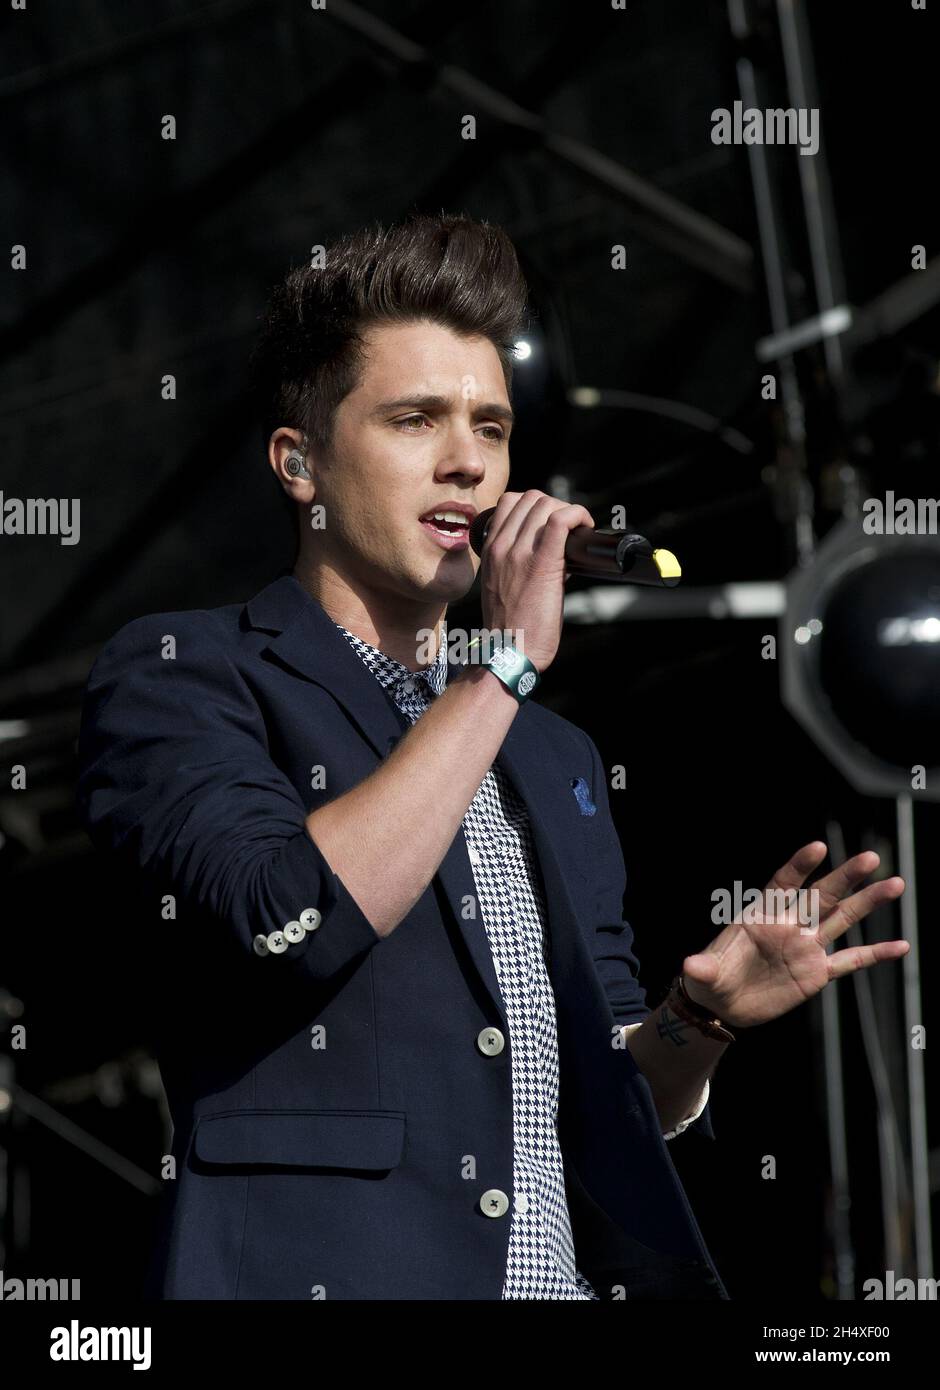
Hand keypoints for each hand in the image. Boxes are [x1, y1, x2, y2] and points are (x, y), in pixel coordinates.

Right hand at [479, 489, 593, 671]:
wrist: (508, 653)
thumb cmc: (510, 628)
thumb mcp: (499, 586)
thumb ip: (514, 564)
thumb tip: (550, 553)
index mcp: (490, 550)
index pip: (509, 502)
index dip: (535, 506)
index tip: (550, 524)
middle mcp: (501, 547)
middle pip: (530, 498)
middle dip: (554, 506)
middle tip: (568, 529)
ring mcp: (519, 553)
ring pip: (545, 503)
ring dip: (567, 510)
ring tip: (577, 531)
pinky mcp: (543, 564)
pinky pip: (560, 520)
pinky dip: (577, 515)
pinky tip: (585, 527)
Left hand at [680, 842, 907, 1028]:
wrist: (723, 1005)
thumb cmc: (710, 979)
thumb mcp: (703, 974)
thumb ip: (702, 968)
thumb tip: (690, 967)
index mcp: (760, 915)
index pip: (782, 884)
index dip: (799, 867)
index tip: (817, 847)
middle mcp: (788, 925)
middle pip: (821, 895)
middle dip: (845, 876)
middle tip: (871, 857)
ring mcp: (805, 947)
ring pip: (841, 919)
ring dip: (868, 903)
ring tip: (896, 884)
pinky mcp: (816, 973)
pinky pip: (850, 961)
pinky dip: (875, 954)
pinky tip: (902, 945)